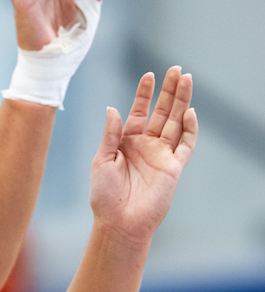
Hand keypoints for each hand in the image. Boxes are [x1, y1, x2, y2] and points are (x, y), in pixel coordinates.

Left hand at [90, 68, 197, 244]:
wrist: (119, 222)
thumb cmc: (105, 195)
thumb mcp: (101, 160)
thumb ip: (111, 134)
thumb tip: (113, 109)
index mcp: (128, 141)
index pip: (140, 111)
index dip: (145, 93)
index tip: (149, 75)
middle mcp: (147, 145)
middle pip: (162, 112)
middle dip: (169, 91)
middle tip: (176, 69)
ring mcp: (161, 155)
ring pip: (175, 122)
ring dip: (182, 102)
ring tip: (186, 80)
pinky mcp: (173, 167)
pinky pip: (185, 144)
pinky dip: (189, 128)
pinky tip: (189, 111)